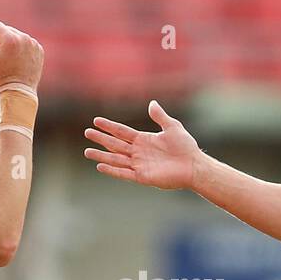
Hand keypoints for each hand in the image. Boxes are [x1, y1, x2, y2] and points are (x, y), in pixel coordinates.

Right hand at [0, 20, 43, 88]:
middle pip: (7, 29)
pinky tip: (20, 61)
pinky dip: (22, 49)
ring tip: (12, 60)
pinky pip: (27, 42)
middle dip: (2, 40)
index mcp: (11, 38)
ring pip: (17, 35)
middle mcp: (24, 38)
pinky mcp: (39, 50)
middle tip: (4, 58)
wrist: (19, 91)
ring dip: (12, 44)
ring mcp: (34, 44)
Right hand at [84, 101, 201, 190]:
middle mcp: (139, 152)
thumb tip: (152, 103)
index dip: (109, 126)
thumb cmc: (186, 147)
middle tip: (87, 133)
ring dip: (101, 155)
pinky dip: (112, 170)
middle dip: (101, 139)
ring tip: (87, 152)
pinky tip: (100, 166)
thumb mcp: (173, 127)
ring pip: (116, 159)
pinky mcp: (142, 177)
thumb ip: (160, 116)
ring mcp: (139, 165)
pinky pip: (124, 173)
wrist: (193, 166)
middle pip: (115, 144)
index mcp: (144, 140)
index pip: (122, 132)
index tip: (96, 120)